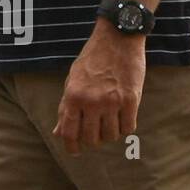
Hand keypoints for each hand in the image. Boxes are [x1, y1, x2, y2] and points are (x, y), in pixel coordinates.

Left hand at [53, 19, 145, 155]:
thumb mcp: (72, 79)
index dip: (71, 146)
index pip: (69, 132)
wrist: (116, 38)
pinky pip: (128, 128)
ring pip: (111, 136)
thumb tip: (58, 132)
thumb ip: (66, 107)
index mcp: (73, 96)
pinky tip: (123, 117)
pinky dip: (125, 127)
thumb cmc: (92, 58)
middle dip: (92, 140)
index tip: (75, 152)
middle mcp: (91, 101)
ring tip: (109, 121)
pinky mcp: (131, 100)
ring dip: (110, 133)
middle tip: (95, 133)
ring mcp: (112, 102)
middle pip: (91, 138)